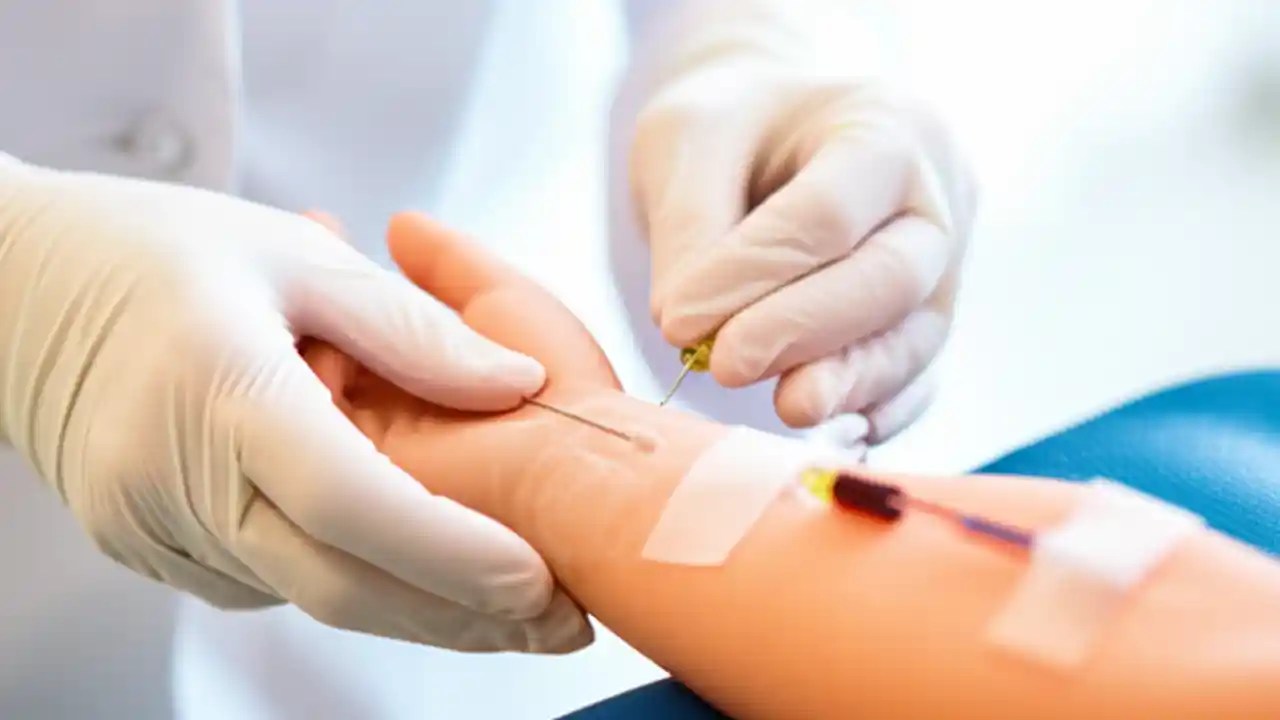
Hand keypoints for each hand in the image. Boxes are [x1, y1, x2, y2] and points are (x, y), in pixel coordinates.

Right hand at [0, 156, 585, 651]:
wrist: (18, 284)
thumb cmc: (160, 251)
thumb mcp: (296, 257)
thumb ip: (411, 327)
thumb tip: (517, 387)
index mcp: (220, 387)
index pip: (350, 502)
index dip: (450, 554)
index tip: (536, 581)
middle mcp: (172, 476)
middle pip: (337, 582)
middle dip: (458, 615)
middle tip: (555, 624)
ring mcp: (148, 524)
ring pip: (305, 592)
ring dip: (412, 606)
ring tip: (508, 605)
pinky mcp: (142, 543)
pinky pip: (262, 579)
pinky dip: (344, 578)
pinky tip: (407, 565)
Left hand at [631, 54, 975, 439]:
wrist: (772, 137)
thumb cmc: (731, 129)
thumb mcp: (687, 142)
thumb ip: (689, 229)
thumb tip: (691, 331)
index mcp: (885, 125)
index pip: (828, 213)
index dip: (754, 274)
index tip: (678, 319)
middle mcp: (938, 195)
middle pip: (892, 277)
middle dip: (806, 330)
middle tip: (725, 365)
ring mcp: (947, 265)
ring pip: (916, 338)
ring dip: (847, 382)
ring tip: (785, 408)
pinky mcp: (929, 324)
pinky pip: (919, 379)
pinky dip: (876, 408)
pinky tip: (832, 430)